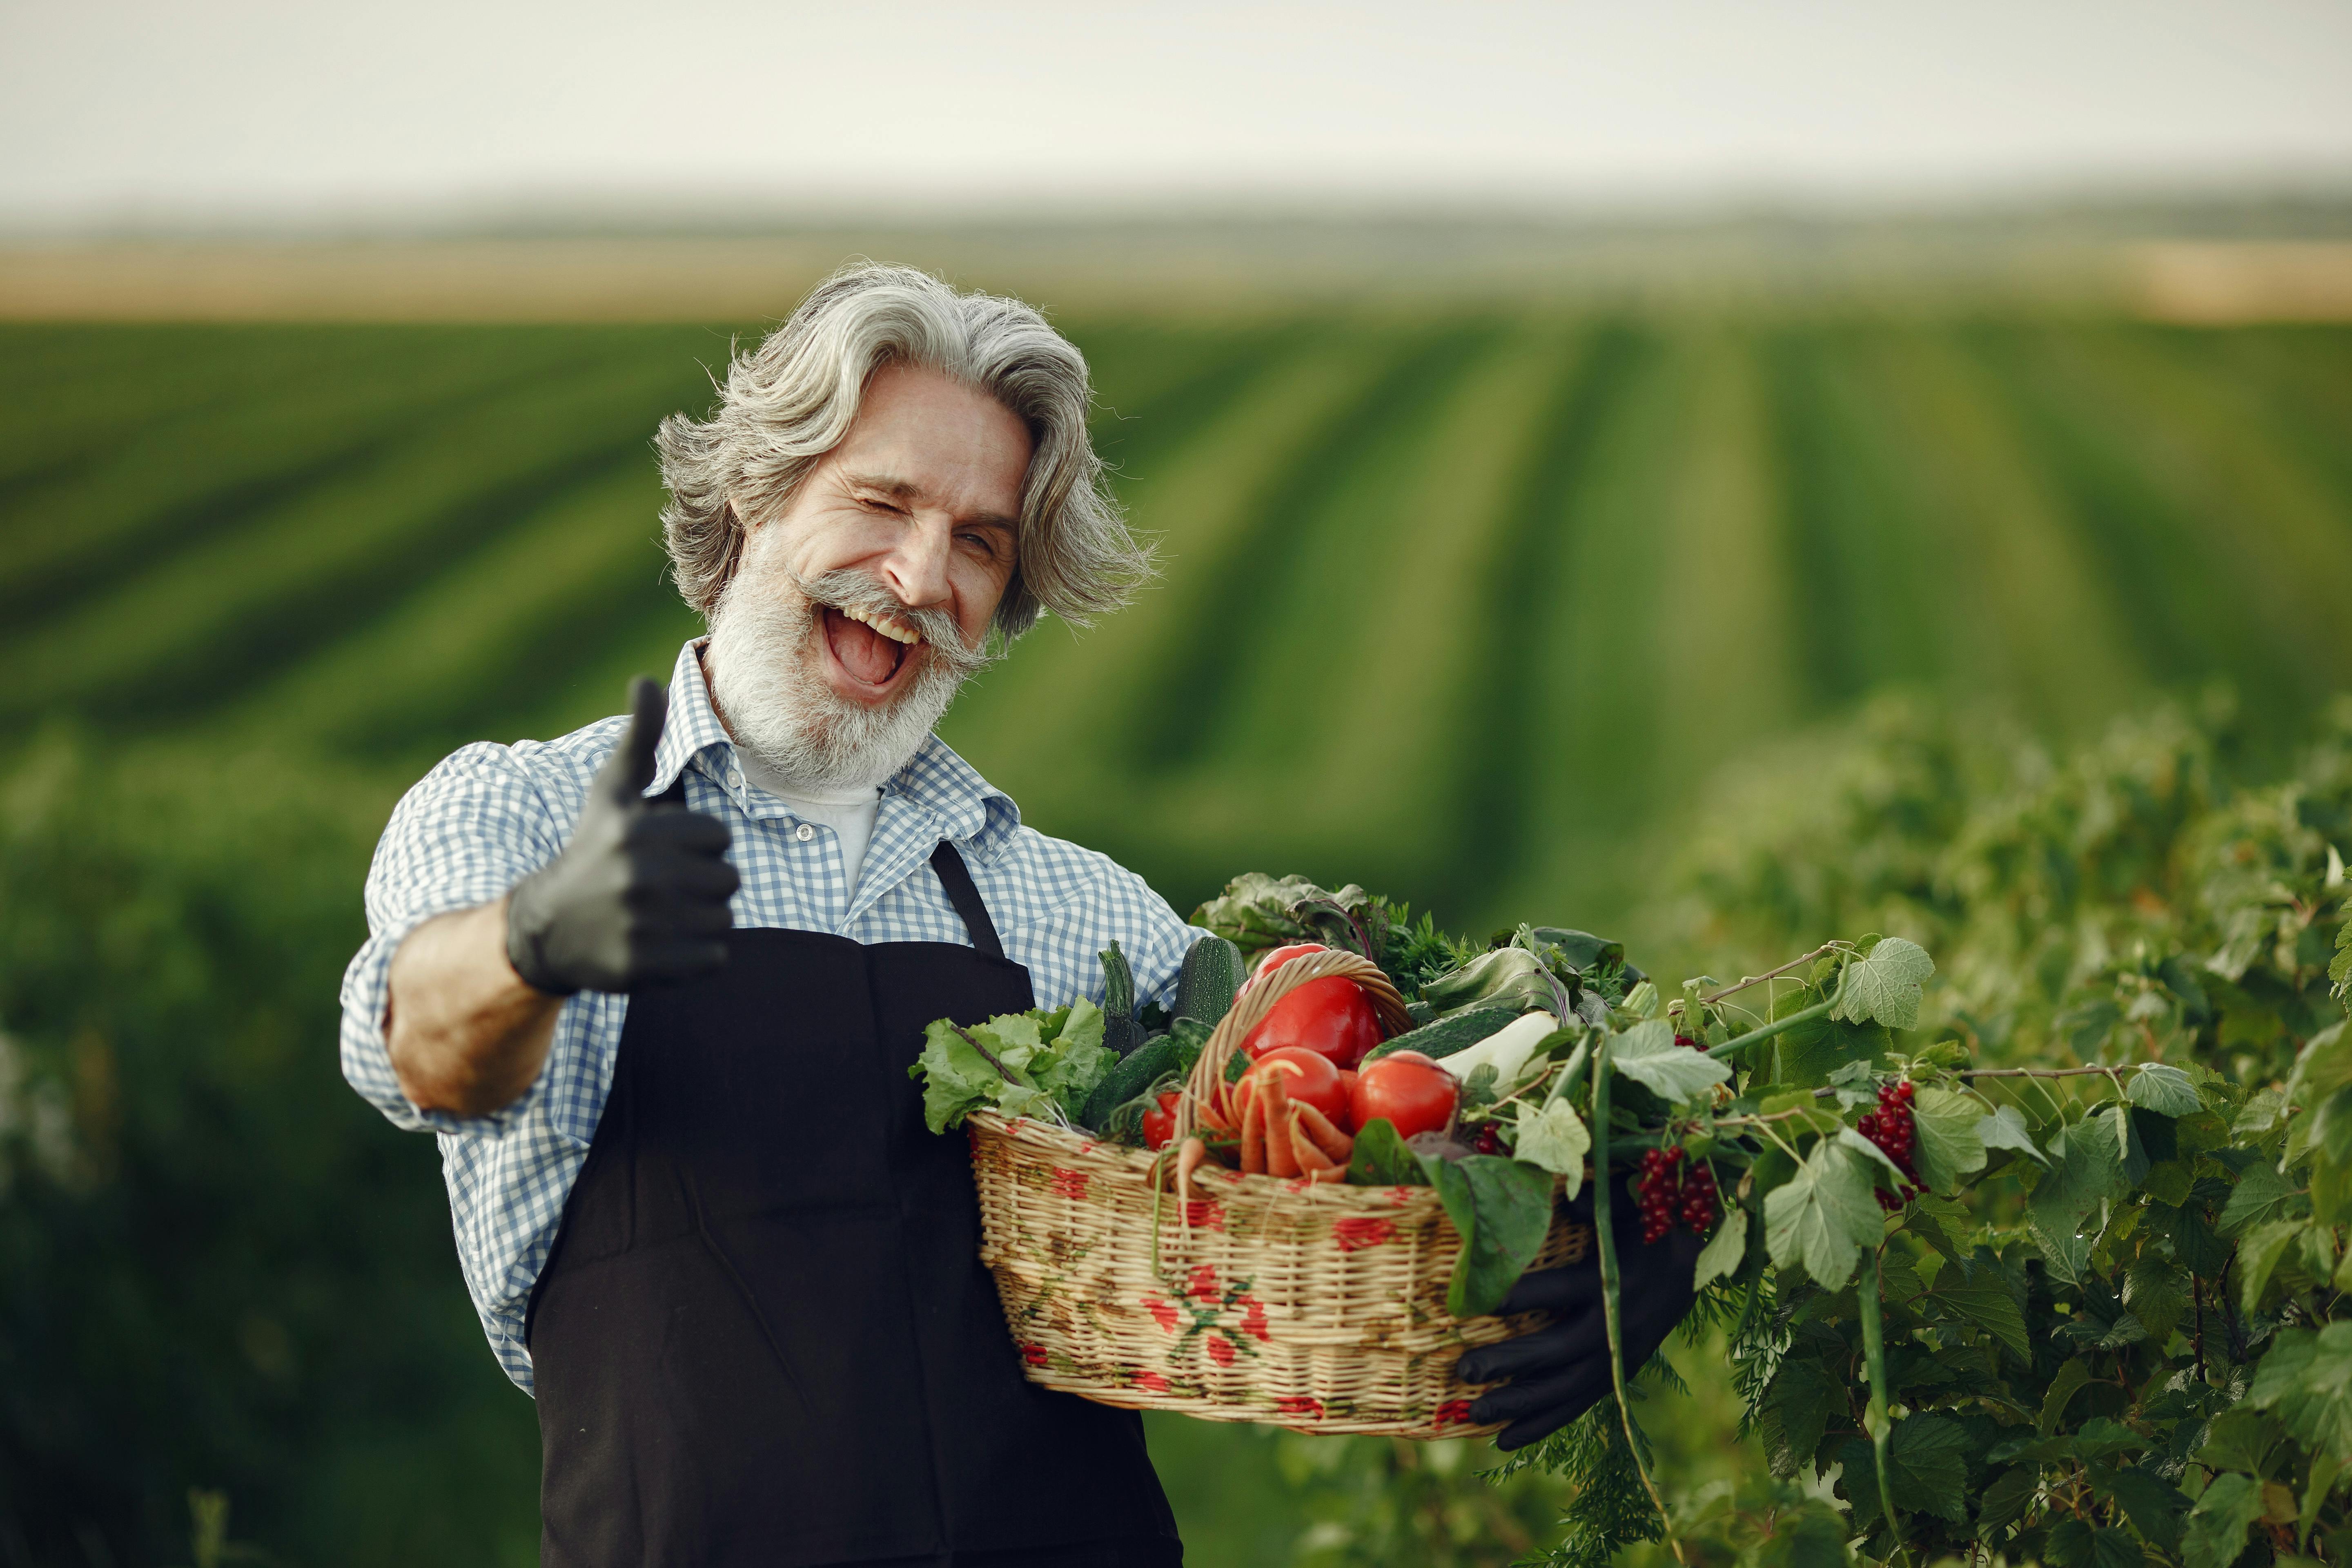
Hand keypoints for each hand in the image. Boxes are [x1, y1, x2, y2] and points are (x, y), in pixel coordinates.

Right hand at [505, 678, 739, 994]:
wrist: (547, 927)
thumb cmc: (592, 849)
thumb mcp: (613, 790)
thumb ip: (640, 737)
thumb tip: (648, 680)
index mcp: (637, 831)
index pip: (721, 837)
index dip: (699, 845)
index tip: (663, 851)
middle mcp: (638, 876)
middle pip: (728, 879)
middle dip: (702, 883)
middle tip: (661, 887)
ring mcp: (640, 924)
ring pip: (725, 919)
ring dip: (703, 919)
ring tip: (663, 914)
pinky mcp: (644, 967)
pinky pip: (714, 958)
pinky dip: (698, 956)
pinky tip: (664, 943)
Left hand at [1454, 1174, 1703, 1449]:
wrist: (1695, 1255)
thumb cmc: (1645, 1221)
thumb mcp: (1622, 1205)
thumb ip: (1588, 1205)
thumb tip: (1554, 1200)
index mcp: (1615, 1279)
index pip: (1562, 1291)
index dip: (1522, 1297)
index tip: (1478, 1301)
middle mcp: (1617, 1324)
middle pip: (1559, 1351)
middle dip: (1511, 1363)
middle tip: (1464, 1370)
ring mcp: (1620, 1355)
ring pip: (1567, 1389)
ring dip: (1521, 1404)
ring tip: (1476, 1416)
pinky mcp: (1619, 1372)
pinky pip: (1579, 1404)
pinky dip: (1544, 1424)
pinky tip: (1507, 1439)